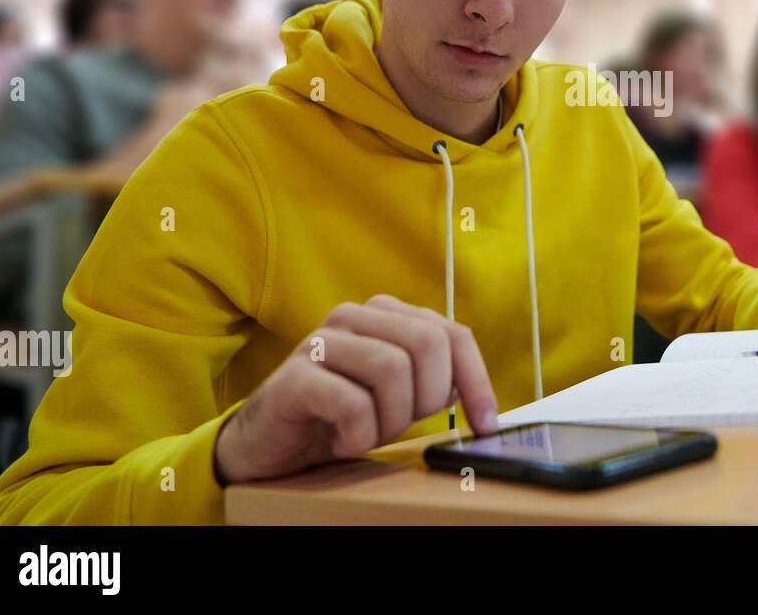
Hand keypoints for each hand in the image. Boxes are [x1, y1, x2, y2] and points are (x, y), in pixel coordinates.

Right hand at [213, 295, 498, 485]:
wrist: (272, 443)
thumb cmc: (341, 416)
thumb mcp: (399, 396)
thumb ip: (435, 380)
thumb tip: (483, 402)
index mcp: (386, 314)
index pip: (452, 334)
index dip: (476, 380)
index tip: (485, 422)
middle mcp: (354, 316)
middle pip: (428, 345)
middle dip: (426, 398)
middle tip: (400, 425)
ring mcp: (321, 341)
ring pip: (393, 370)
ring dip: (389, 420)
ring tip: (365, 433)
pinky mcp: (294, 376)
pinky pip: (353, 404)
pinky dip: (358, 435)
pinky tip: (341, 440)